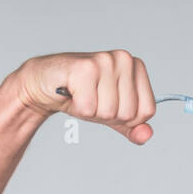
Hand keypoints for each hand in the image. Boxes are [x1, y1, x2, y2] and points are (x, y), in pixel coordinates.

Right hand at [14, 50, 157, 143]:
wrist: (45, 83)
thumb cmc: (81, 95)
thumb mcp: (113, 114)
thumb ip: (133, 126)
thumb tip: (147, 134)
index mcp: (136, 66)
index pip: (147, 111)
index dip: (127, 118)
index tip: (109, 102)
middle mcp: (123, 58)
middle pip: (128, 113)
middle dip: (107, 115)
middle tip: (92, 98)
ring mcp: (104, 61)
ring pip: (109, 112)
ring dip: (91, 111)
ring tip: (82, 95)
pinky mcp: (84, 68)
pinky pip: (89, 109)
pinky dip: (78, 108)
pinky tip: (72, 93)